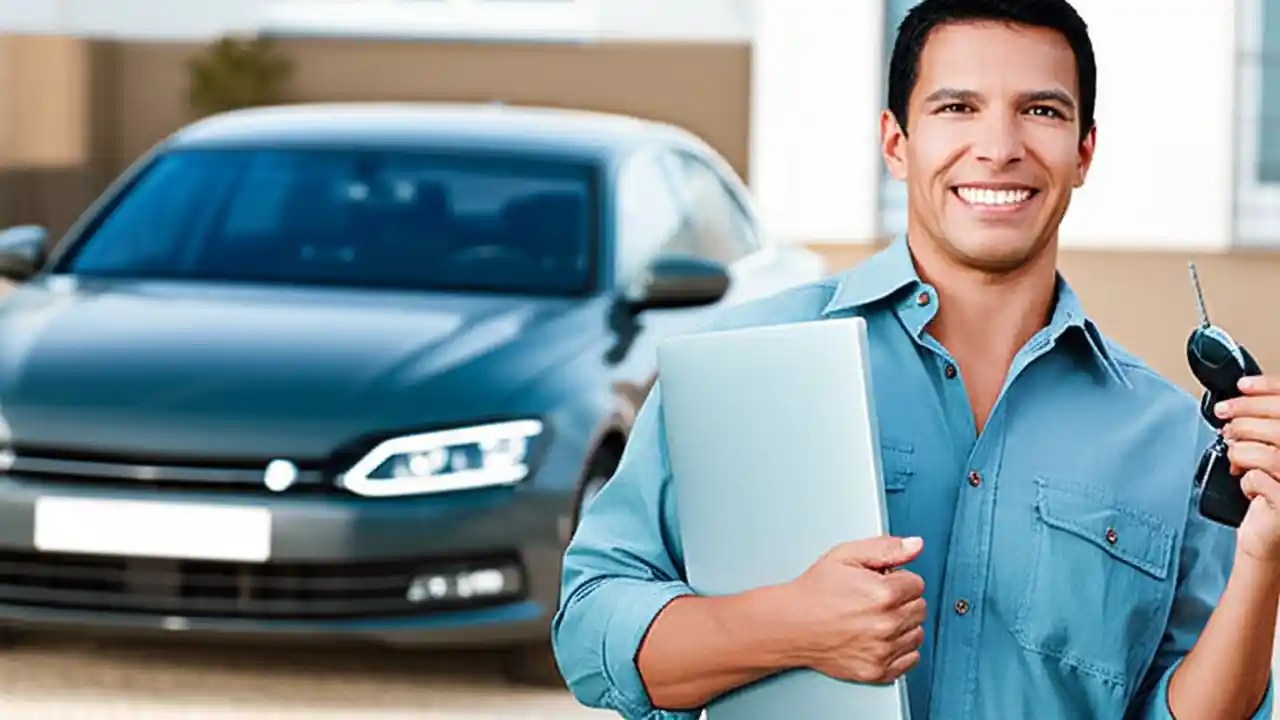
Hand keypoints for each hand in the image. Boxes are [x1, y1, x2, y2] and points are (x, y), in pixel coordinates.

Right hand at [779, 535, 925, 683]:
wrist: (790, 625)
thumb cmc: (814, 592)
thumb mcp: (845, 555)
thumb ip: (886, 548)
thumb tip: (915, 545)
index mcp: (882, 594)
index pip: (917, 584)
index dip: (898, 579)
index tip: (881, 582)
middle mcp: (886, 624)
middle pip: (919, 608)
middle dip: (902, 600)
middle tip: (875, 599)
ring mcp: (882, 650)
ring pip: (916, 633)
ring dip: (903, 624)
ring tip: (875, 618)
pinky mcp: (878, 671)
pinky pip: (910, 660)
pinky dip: (900, 649)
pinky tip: (880, 637)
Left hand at [1218, 376, 1279, 562]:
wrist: (1270, 538)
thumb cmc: (1269, 493)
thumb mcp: (1267, 453)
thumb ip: (1263, 428)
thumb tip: (1238, 403)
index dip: (1267, 389)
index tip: (1242, 386)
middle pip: (1277, 426)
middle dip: (1243, 422)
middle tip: (1227, 427)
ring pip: (1264, 452)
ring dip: (1241, 454)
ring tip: (1238, 462)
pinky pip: (1258, 479)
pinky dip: (1245, 481)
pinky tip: (1250, 488)